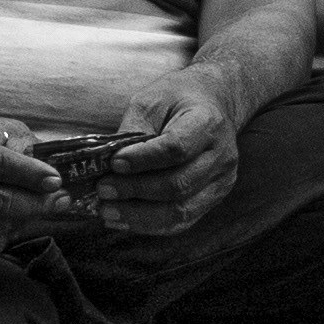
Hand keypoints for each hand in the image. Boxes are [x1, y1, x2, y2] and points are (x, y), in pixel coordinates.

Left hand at [93, 70, 241, 238]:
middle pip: (178, 184)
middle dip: (135, 191)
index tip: (113, 163)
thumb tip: (107, 164)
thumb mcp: (152, 99)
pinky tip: (124, 219)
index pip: (176, 148)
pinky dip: (149, 225)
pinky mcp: (214, 198)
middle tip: (102, 190)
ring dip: (139, 216)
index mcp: (207, 122)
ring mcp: (221, 181)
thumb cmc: (178, 98)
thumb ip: (132, 129)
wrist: (214, 103)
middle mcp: (221, 155)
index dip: (142, 160)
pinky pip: (181, 221)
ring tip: (107, 211)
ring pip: (180, 211)